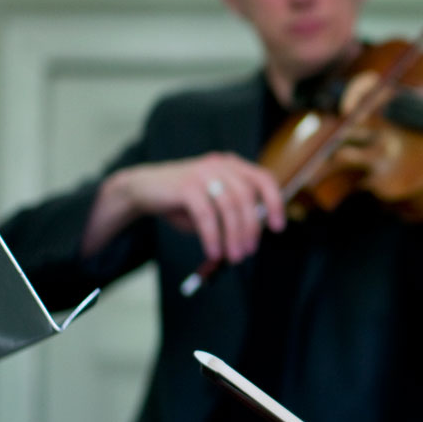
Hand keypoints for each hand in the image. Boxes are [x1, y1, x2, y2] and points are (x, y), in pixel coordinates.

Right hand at [85, 153, 286, 262]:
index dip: (274, 203)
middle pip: (247, 197)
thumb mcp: (213, 206)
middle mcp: (221, 165)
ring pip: (229, 206)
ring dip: (234, 236)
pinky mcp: (186, 186)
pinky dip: (212, 237)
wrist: (144, 189)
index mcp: (233, 165)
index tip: (277, 227)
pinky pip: (206, 215)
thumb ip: (232, 216)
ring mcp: (203, 173)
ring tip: (233, 256)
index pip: (263, 179)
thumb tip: (251, 239)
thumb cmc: (183, 200)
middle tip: (248, 252)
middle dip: (251, 228)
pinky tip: (213, 252)